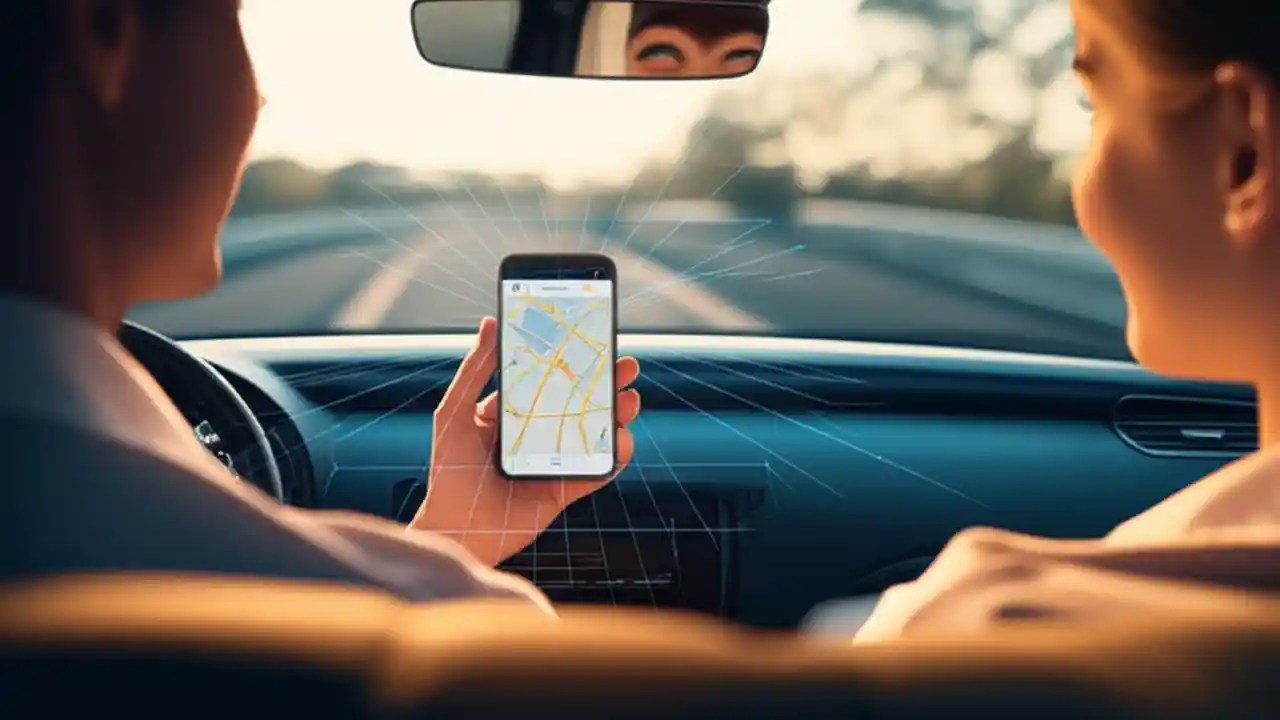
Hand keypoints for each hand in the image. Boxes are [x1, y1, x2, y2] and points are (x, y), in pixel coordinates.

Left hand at [408, 316, 641, 566]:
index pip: (548, 378)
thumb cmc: (448, 469)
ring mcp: (555, 461)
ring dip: (617, 416)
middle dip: (607, 383)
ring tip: (630, 400)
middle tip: (627, 365)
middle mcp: (537, 433)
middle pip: (580, 402)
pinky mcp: (565, 490)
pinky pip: (597, 470)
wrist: (455, 529)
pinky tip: (622, 439)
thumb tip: (491, 322)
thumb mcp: (454, 411)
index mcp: (513, 411)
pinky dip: (615, 457)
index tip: (595, 338)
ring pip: (595, 433)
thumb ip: (475, 369)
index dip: (574, 360)